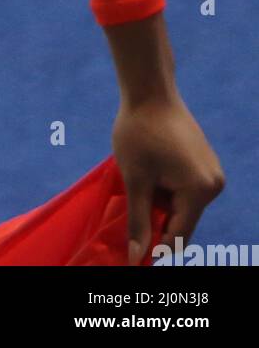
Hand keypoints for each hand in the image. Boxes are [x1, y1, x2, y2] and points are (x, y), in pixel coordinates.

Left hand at [112, 93, 223, 264]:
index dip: (154, 245)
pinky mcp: (205, 162)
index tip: (133, 251)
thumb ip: (139, 220)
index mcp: (200, 191)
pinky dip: (167, 187)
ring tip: (141, 176)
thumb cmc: (138, 132)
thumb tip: (137, 257)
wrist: (149, 90)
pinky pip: (185, 188)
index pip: (178, 235)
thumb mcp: (135, 180)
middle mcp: (214, 184)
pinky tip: (151, 168)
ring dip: (161, 200)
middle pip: (182, 220)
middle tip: (132, 198)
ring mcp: (212, 172)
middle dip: (157, 216)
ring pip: (182, 204)